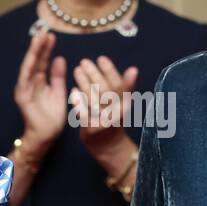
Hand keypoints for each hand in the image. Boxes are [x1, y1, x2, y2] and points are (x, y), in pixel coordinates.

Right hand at [13, 31, 67, 158]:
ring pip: (29, 67)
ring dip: (33, 54)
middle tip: (44, 31)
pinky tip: (31, 58)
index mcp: (39, 81)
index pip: (43, 61)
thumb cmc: (51, 116)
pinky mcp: (23, 97)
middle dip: (39, 46)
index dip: (46, 48)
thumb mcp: (58, 92)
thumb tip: (59, 58)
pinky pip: (25, 80)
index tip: (51, 35)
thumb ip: (58, 76)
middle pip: (35, 61)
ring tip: (38, 40)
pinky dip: (28, 69)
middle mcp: (30, 82)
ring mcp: (25, 89)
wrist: (45, 136)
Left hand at [69, 55, 138, 172]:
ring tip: (77, 70)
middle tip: (84, 62)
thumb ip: (126, 87)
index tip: (101, 58)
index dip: (110, 70)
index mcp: (125, 105)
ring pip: (93, 100)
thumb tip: (133, 69)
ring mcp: (103, 123)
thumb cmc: (113, 120)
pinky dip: (78, 101)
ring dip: (84, 83)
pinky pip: (83, 113)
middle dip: (94, 74)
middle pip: (105, 90)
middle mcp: (116, 113)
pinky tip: (73, 90)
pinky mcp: (91, 130)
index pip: (118, 84)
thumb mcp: (122, 104)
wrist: (107, 147)